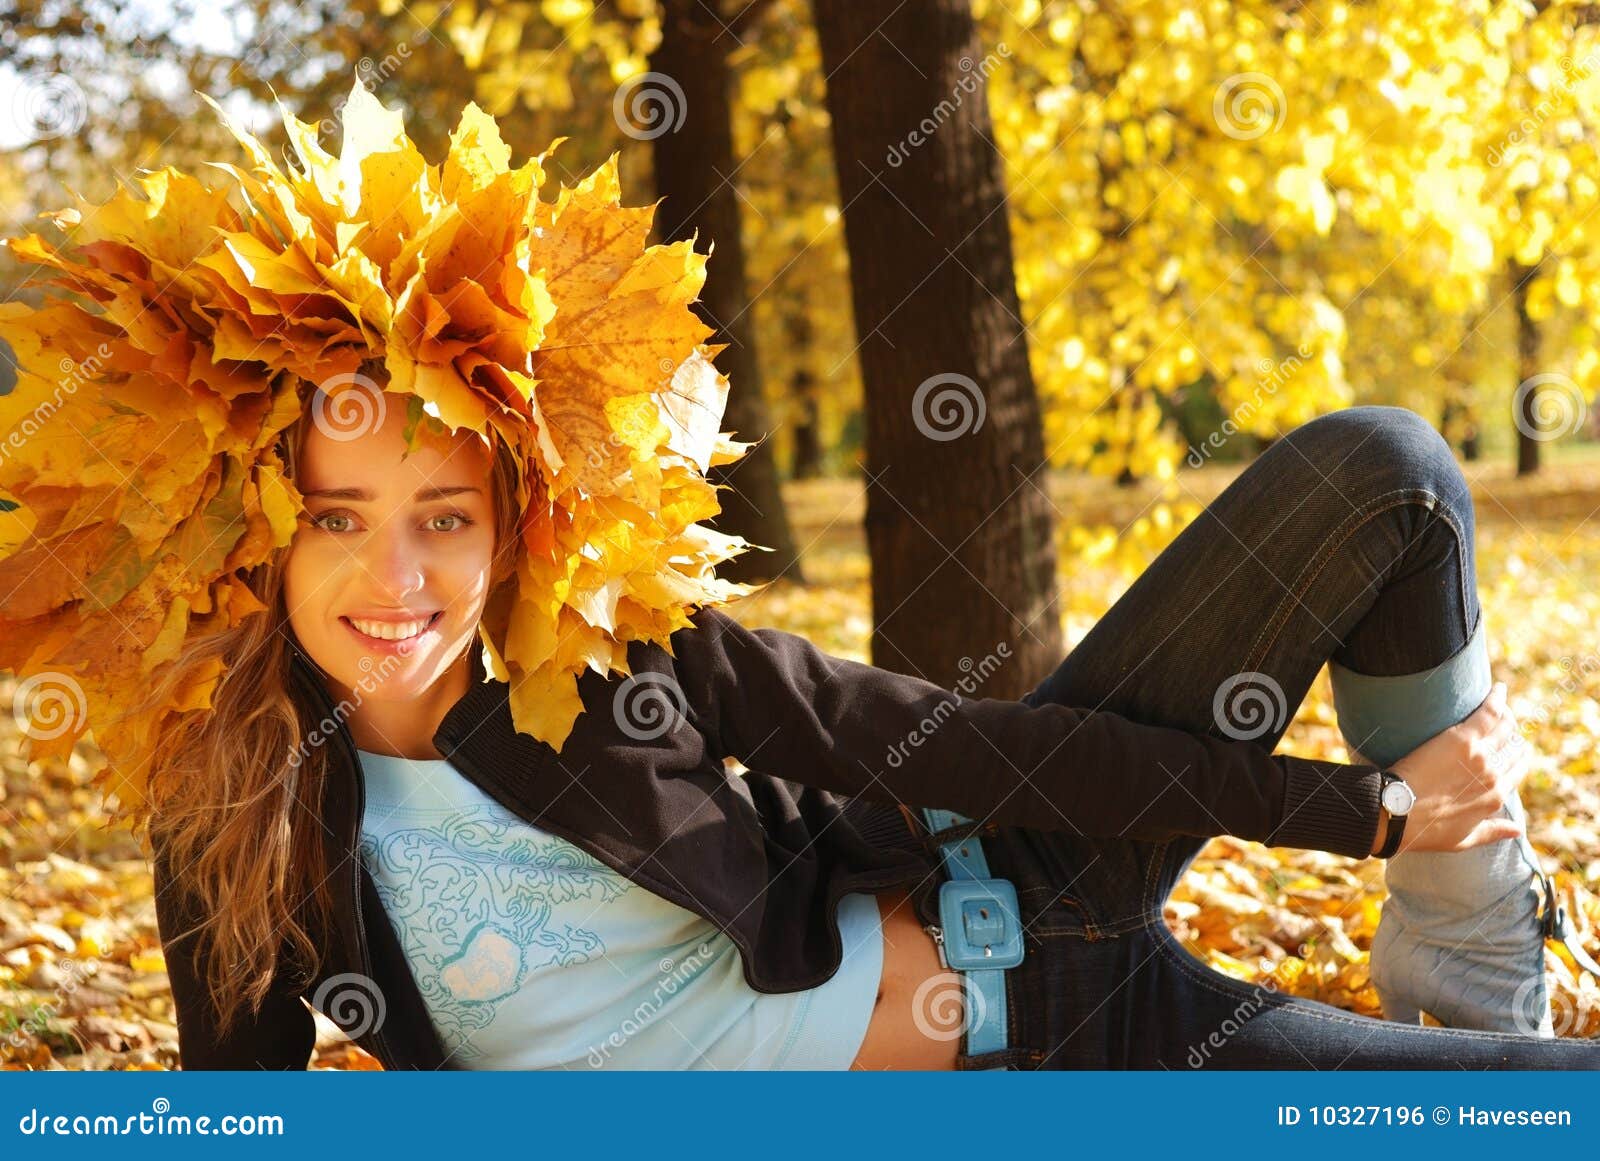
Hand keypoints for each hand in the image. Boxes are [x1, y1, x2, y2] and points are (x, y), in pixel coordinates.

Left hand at [1375, 682, 1529, 855]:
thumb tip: (1518, 830)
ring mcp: (1480, 756)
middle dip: (1512, 732)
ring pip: (1504, 727)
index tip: (1514, 745)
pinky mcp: (1462, 739)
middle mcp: (1493, 776)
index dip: (1517, 756)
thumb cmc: (1423, 829)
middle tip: (1504, 720)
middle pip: (1512, 746)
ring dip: (1506, 713)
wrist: (1396, 813)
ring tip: (1500, 702)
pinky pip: (1488, 713)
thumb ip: (1492, 832)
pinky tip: (1499, 689)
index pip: (1516, 770)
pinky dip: (1496, 699)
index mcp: (1495, 798)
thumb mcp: (1463, 839)